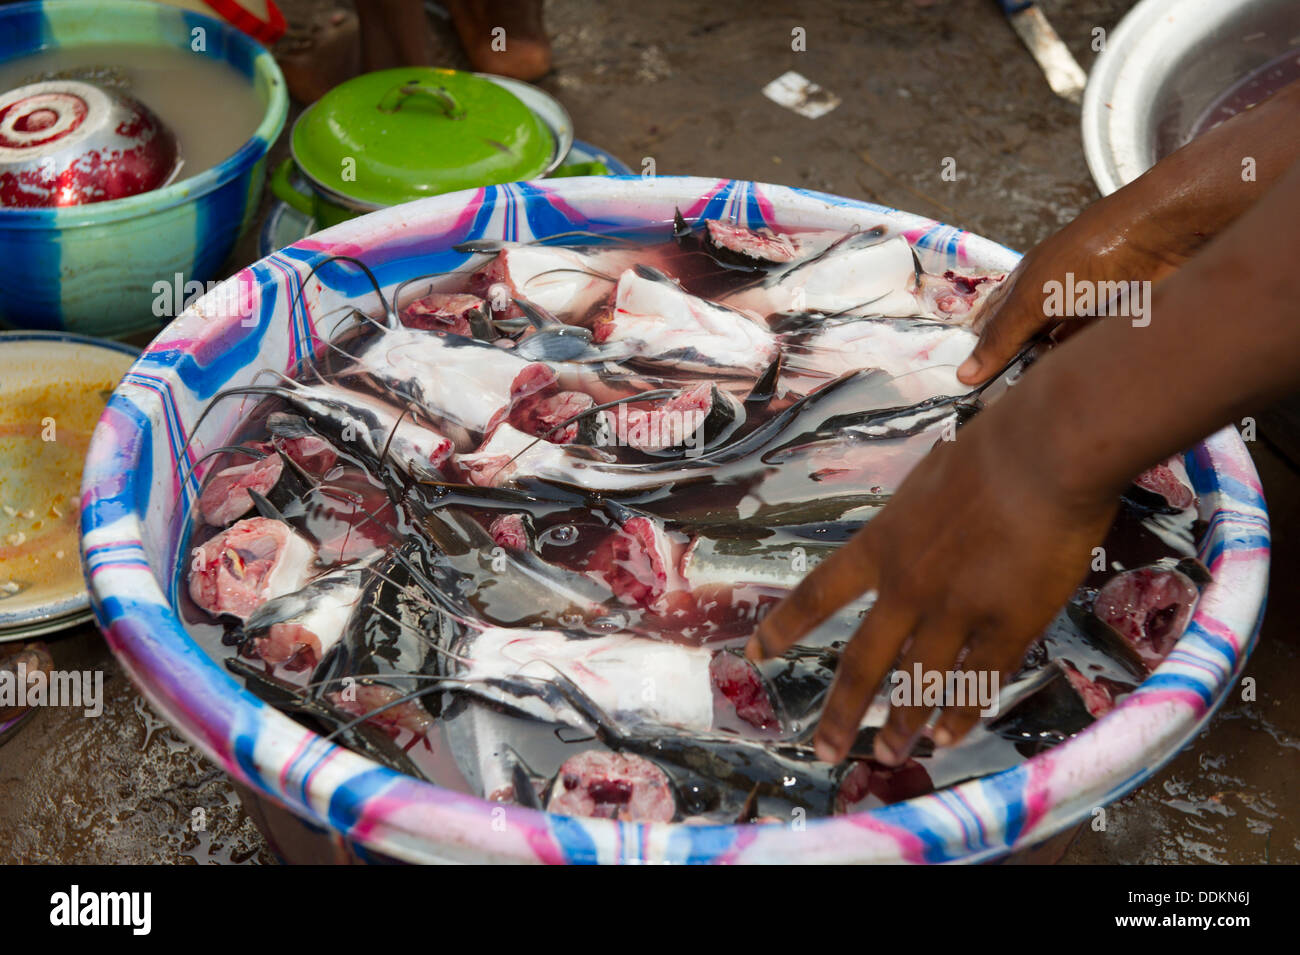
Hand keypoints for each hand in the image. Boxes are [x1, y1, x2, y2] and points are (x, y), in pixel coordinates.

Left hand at [745, 405, 1117, 765]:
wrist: (1047, 455)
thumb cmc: (989, 451)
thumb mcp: (924, 484)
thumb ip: (909, 525)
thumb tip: (907, 542)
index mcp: (880, 546)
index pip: (817, 594)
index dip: (784, 627)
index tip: (756, 653)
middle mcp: (906, 588)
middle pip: (862, 662)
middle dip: (840, 712)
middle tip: (825, 751)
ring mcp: (955, 612)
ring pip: (918, 685)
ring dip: (901, 726)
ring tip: (888, 754)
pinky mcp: (1007, 627)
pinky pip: (978, 683)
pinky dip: (960, 716)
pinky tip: (947, 738)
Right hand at [957, 215, 1189, 386]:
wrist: (1159, 238)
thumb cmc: (1086, 261)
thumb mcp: (1033, 299)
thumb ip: (1002, 337)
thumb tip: (963, 375)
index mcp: (1026, 285)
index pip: (995, 324)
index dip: (982, 353)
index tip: (969, 388)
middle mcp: (1053, 299)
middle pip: (1027, 344)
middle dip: (1014, 371)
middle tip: (999, 409)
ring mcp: (1087, 314)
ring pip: (1060, 353)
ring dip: (1049, 374)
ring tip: (1033, 409)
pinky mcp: (1119, 327)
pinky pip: (1094, 355)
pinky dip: (1084, 370)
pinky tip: (1074, 393)